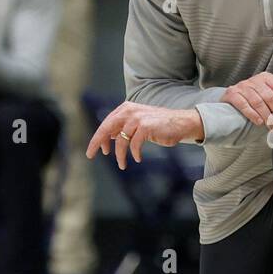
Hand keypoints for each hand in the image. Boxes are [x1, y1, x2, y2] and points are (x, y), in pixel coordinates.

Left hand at [85, 102, 203, 169]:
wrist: (181, 123)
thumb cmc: (160, 125)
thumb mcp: (138, 123)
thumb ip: (123, 127)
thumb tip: (108, 138)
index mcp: (126, 109)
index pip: (106, 123)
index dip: (98, 138)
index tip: (93, 150)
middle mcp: (130, 111)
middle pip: (107, 128)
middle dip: (98, 142)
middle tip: (91, 155)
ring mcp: (138, 118)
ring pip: (121, 140)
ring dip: (120, 155)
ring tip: (122, 165)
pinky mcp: (146, 127)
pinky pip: (134, 145)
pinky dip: (134, 153)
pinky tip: (138, 158)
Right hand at [224, 66, 272, 125]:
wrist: (233, 96)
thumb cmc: (258, 92)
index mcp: (267, 77)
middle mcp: (255, 80)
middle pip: (271, 97)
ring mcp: (242, 87)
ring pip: (257, 101)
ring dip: (267, 115)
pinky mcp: (231, 94)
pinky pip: (242, 104)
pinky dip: (251, 113)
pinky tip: (259, 122)